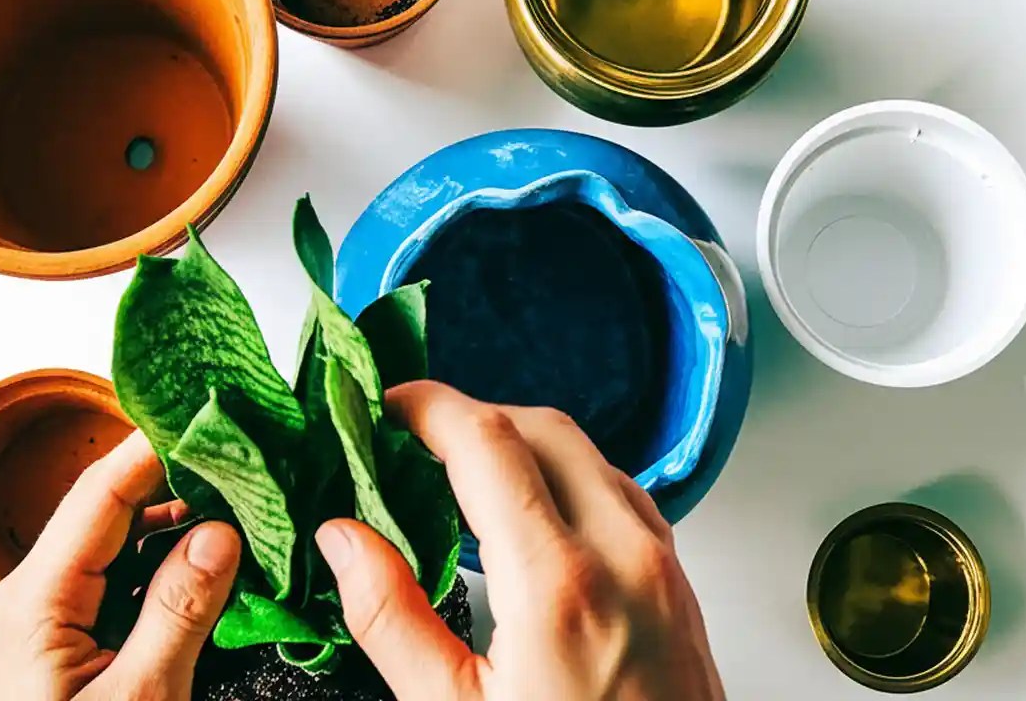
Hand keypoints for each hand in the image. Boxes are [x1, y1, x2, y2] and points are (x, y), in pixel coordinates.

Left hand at [0, 432, 241, 699]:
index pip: (99, 495)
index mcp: (35, 601)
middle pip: (112, 510)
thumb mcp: (139, 697)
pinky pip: (126, 579)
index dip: (152, 449)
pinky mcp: (74, 634)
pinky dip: (171, 565)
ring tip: (244, 502)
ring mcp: (52, 613)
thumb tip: (220, 534)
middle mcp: (34, 594)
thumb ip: (178, 615)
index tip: (207, 418)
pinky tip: (218, 559)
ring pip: (124, 543)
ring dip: (182, 525)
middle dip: (178, 481)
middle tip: (243, 458)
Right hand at [315, 382, 724, 700]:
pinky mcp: (679, 585)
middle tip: (412, 439)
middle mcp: (624, 558)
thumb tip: (346, 539)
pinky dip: (567, 477)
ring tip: (462, 475)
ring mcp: (662, 567)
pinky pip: (621, 492)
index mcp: (559, 587)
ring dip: (521, 443)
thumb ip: (391, 619)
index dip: (428, 406)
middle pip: (541, 428)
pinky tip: (531, 513)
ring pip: (588, 454)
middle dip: (470, 417)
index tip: (386, 407)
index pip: (488, 442)